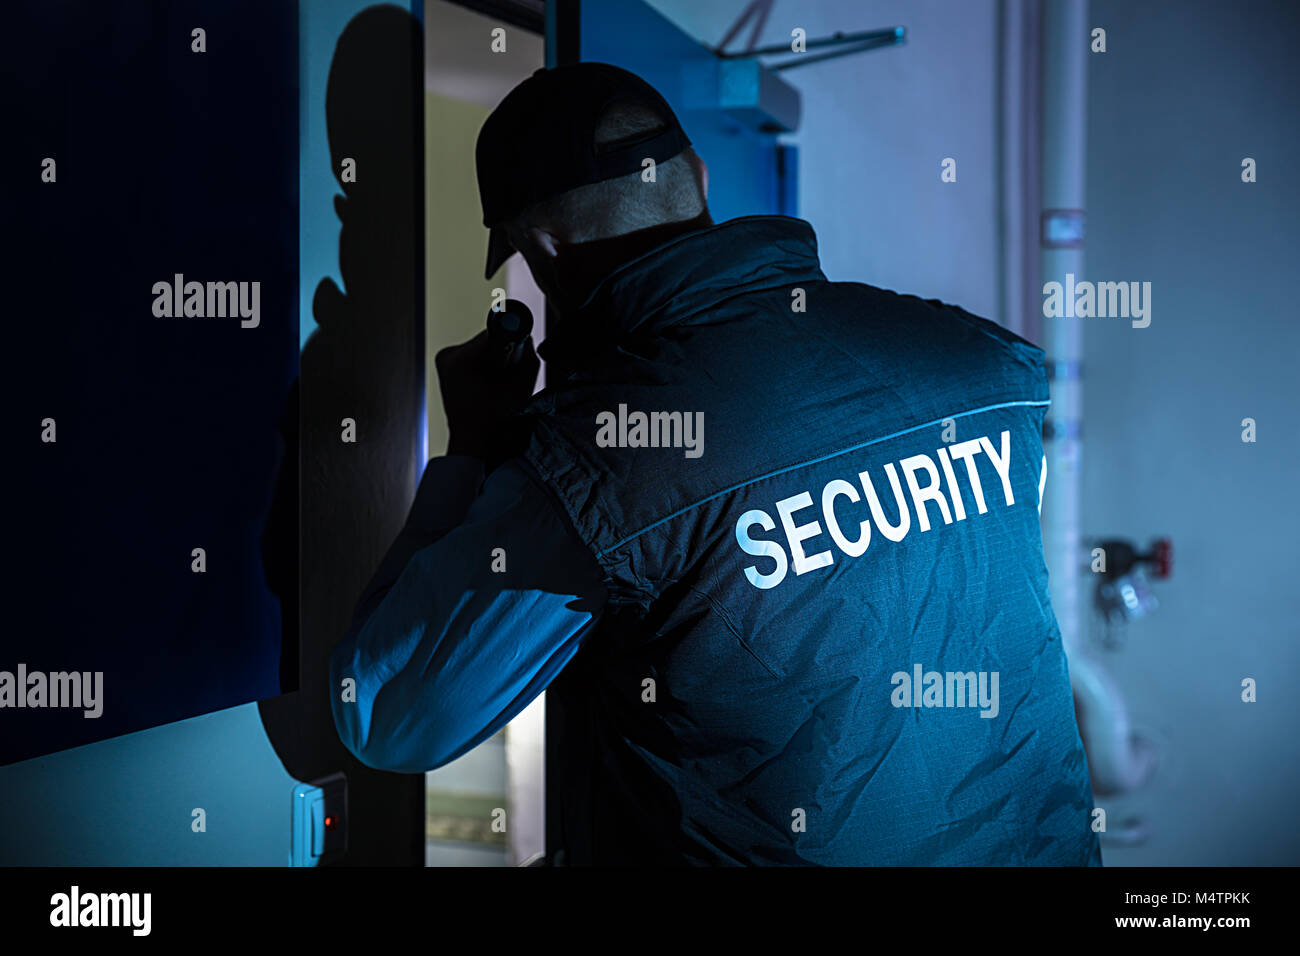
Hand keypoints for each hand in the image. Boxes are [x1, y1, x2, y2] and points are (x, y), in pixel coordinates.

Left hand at [435, 329, 539, 459]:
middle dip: (502, 352)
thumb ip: (528, 358)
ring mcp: (444, 360)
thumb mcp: (521, 389)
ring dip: (492, 358)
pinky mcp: (445, 365)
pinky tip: (486, 383)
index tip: (518, 344)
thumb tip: (526, 338)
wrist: (473, 443)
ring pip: (479, 346)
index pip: (495, 335)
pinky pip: (471, 354)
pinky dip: (483, 363)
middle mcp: (448, 356)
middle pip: (487, 339)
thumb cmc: (494, 423)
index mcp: (462, 361)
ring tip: (495, 383)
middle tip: (507, 375)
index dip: (512, 339)